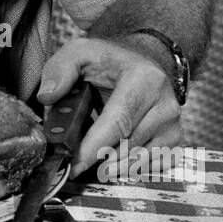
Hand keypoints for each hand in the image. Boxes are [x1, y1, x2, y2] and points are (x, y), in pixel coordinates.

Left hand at [37, 36, 180, 180]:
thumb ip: (60, 69)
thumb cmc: (108, 62)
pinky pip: (153, 166)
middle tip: (76, 165)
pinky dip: (131, 169)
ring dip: (113, 166)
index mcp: (144, 79)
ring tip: (94, 161)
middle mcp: (165, 103)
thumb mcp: (80, 53)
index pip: (119, 122)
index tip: (75, 165)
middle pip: (129, 146)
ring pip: (140, 160)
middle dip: (99, 160)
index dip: (94, 147)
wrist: (141, 62)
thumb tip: (48, 96)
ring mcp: (172, 124)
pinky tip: (115, 160)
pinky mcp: (174, 139)